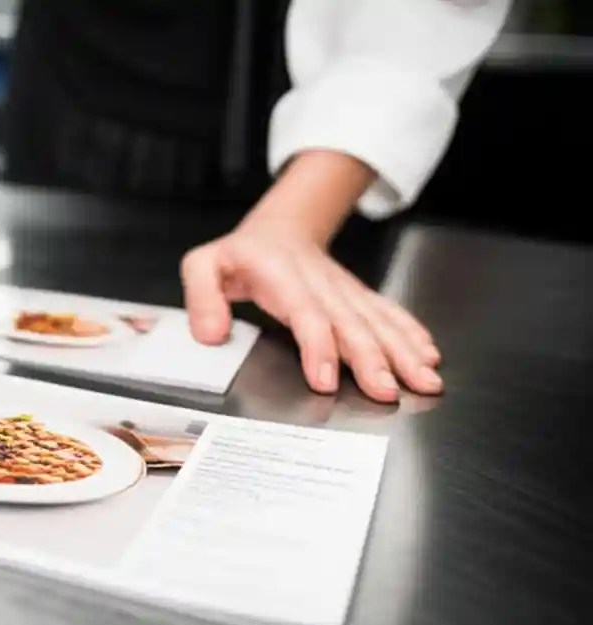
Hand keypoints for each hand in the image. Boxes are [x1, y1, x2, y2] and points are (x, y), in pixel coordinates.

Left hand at [180, 222, 441, 402]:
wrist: (280, 227)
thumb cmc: (240, 254)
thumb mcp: (203, 264)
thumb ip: (201, 296)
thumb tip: (211, 333)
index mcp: (283, 278)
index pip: (306, 314)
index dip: (318, 347)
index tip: (326, 379)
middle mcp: (321, 285)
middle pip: (350, 325)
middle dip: (372, 360)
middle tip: (386, 391)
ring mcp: (344, 291)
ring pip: (376, 322)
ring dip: (403, 351)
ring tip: (423, 379)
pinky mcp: (357, 298)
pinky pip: (388, 314)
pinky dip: (411, 334)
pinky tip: (429, 355)